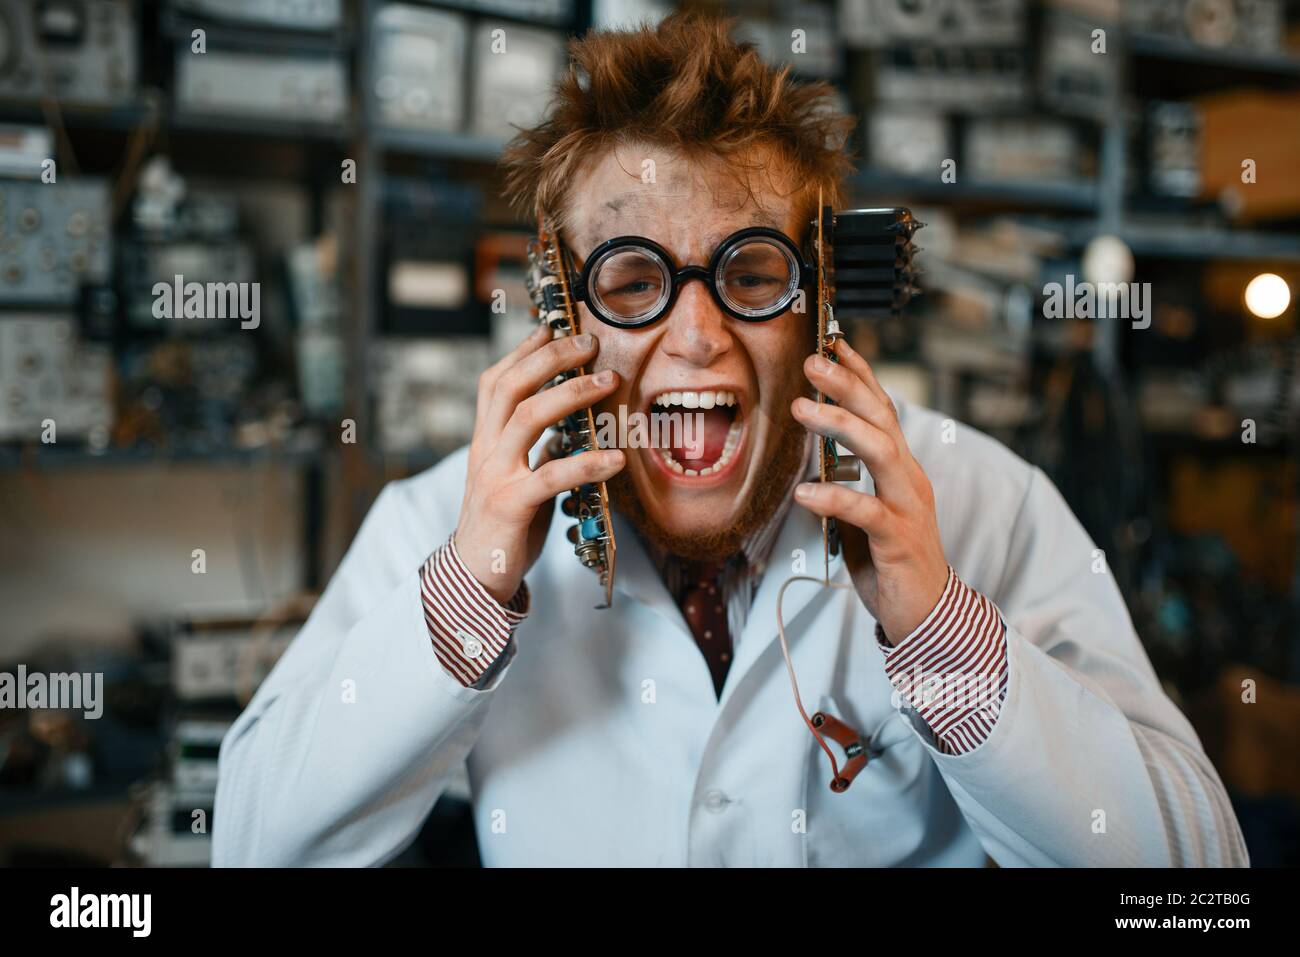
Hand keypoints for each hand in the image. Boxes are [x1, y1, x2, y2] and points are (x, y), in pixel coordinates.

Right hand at [454, 325, 624, 603]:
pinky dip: (587, 463)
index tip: (553, 325)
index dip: (523, 350)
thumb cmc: (503, 524)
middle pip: (511, 386)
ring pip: (529, 419)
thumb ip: (535, 450)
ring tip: (609, 381)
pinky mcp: (512, 505)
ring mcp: (495, 476)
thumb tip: (568, 425)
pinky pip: (552, 476)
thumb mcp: (515, 477)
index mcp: (485, 440)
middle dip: (551, 358)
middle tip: (589, 343)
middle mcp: (485, 451)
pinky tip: (616, 458)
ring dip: (572, 394)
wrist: (474, 575)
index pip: (496, 381)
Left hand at [790, 337, 947, 643]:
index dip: (860, 375)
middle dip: (847, 385)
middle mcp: (908, 478)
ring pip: (880, 451)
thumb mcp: (867, 512)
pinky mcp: (898, 539)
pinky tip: (806, 492)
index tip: (833, 344)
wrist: (926, 614)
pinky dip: (834, 498)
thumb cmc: (891, 561)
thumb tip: (814, 460)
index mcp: (900, 469)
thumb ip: (849, 482)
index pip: (882, 409)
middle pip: (881, 418)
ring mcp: (907, 507)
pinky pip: (866, 511)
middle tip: (812, 362)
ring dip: (839, 425)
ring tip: (801, 409)